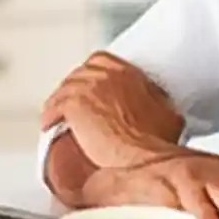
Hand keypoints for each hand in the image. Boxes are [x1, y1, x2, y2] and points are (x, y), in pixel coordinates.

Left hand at [40, 53, 185, 167]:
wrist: (141, 156)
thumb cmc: (153, 142)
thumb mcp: (168, 114)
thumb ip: (158, 102)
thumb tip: (157, 105)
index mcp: (127, 72)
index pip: (102, 62)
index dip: (94, 78)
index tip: (93, 89)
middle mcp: (106, 73)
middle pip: (80, 74)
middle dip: (77, 89)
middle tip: (76, 106)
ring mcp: (87, 86)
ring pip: (65, 89)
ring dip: (62, 102)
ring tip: (59, 117)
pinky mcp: (72, 103)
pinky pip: (53, 106)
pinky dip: (51, 116)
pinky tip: (51, 125)